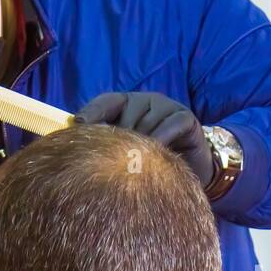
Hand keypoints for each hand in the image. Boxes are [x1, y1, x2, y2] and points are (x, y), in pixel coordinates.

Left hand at [78, 91, 214, 187]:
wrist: (191, 169)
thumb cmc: (153, 160)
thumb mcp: (127, 150)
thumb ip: (108, 142)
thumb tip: (81, 140)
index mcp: (126, 104)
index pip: (106, 101)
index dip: (93, 111)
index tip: (79, 123)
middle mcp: (145, 101)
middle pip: (126, 113)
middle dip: (123, 137)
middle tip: (123, 158)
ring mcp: (167, 106)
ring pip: (147, 121)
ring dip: (144, 143)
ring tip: (143, 161)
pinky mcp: (185, 117)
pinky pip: (169, 125)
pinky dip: (162, 139)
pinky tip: (159, 154)